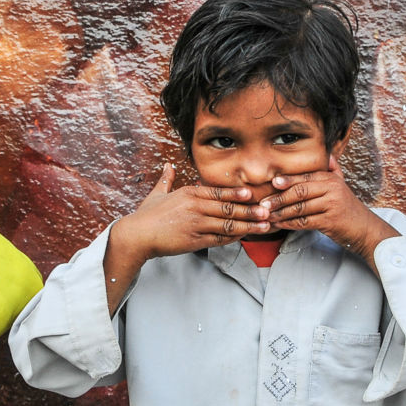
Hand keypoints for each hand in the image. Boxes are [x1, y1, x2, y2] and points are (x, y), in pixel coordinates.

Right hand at [112, 165, 272, 261]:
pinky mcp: (196, 240)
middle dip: (250, 210)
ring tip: (264, 225)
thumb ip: (166, 179)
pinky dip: (234, 237)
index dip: (237, 194)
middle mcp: (196, 207)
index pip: (219, 192)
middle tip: (267, 211)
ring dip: (249, 225)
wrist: (137, 236)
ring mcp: (197, 224)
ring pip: (229, 224)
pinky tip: (246, 236)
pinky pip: (220, 238)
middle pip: (229, 208)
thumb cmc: (146, 215)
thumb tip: (167, 165)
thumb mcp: (157, 194)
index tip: (252, 195)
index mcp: (190, 193)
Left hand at [260, 156, 397, 261]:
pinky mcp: (330, 221)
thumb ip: (333, 170)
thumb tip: (328, 155)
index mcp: (331, 179)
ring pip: (300, 207)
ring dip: (281, 212)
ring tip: (268, 215)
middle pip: (300, 191)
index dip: (288, 180)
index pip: (305, 177)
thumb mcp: (343, 186)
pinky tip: (280, 224)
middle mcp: (332, 189)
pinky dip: (290, 224)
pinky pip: (305, 222)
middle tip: (264, 203)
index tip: (272, 183)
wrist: (365, 229)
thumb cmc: (349, 208)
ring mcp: (331, 205)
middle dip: (280, 198)